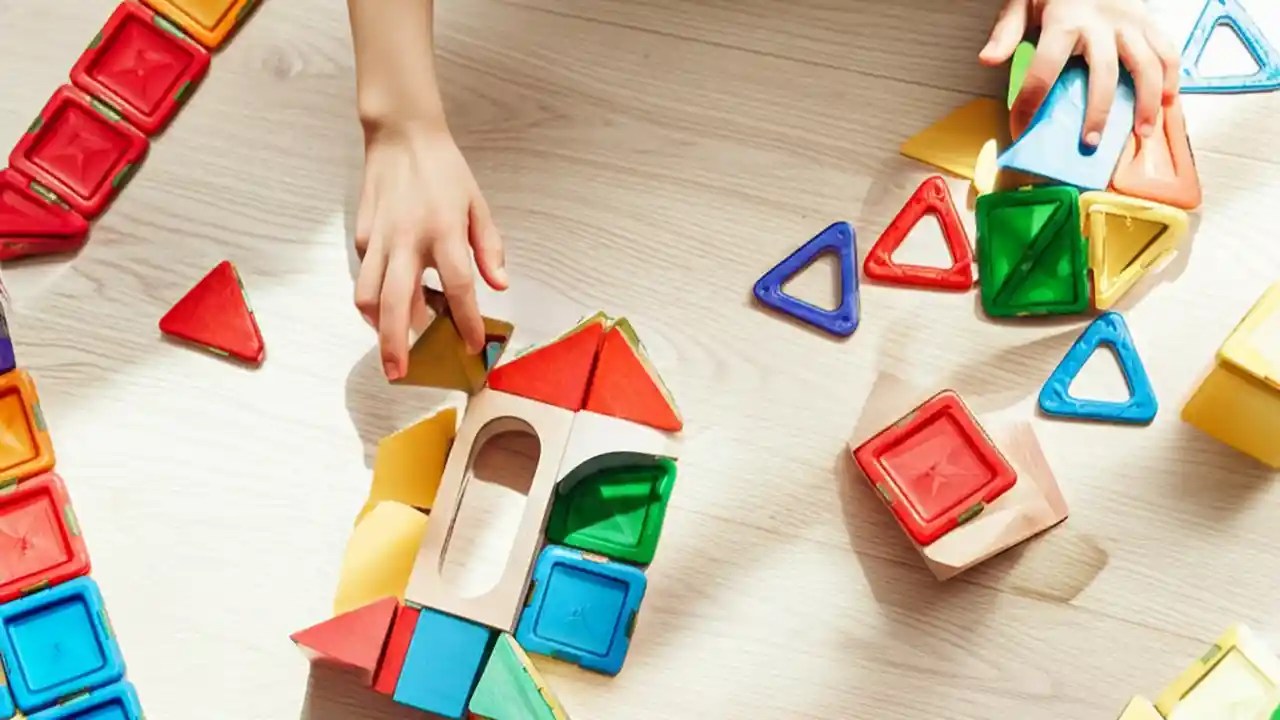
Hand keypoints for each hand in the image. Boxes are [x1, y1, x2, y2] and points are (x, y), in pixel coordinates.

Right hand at [353, 122, 507, 380]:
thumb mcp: (478, 205)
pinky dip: (374, 297)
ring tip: (392, 344)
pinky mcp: (362, 235)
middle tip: (400, 373)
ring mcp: (380, 239)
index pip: (458, 289)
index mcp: (444, 232)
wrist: (401, 135)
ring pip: (369, 295)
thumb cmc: (443, 171)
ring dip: (379, 326)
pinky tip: (389, 302)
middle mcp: (408, 240)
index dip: (466, 323)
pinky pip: (366, 275)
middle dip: (397, 345)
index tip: (471, 347)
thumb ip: (489, 247)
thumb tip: (500, 285)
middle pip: (399, 305)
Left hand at [979, 0, 1180, 143]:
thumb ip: (1006, 31)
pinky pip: (1167, 51)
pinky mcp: (1149, 21)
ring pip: (1146, 64)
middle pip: (1104, 72)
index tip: (1020, 129)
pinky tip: (1169, 103)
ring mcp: (1130, 21)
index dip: (1031, 102)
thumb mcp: (1023, 1)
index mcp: (1064, 20)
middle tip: (1089, 145)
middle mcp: (1102, 22)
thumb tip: (987, 59)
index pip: (1044, 68)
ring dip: (1147, 102)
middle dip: (1098, 112)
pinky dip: (1172, 78)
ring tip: (1141, 134)